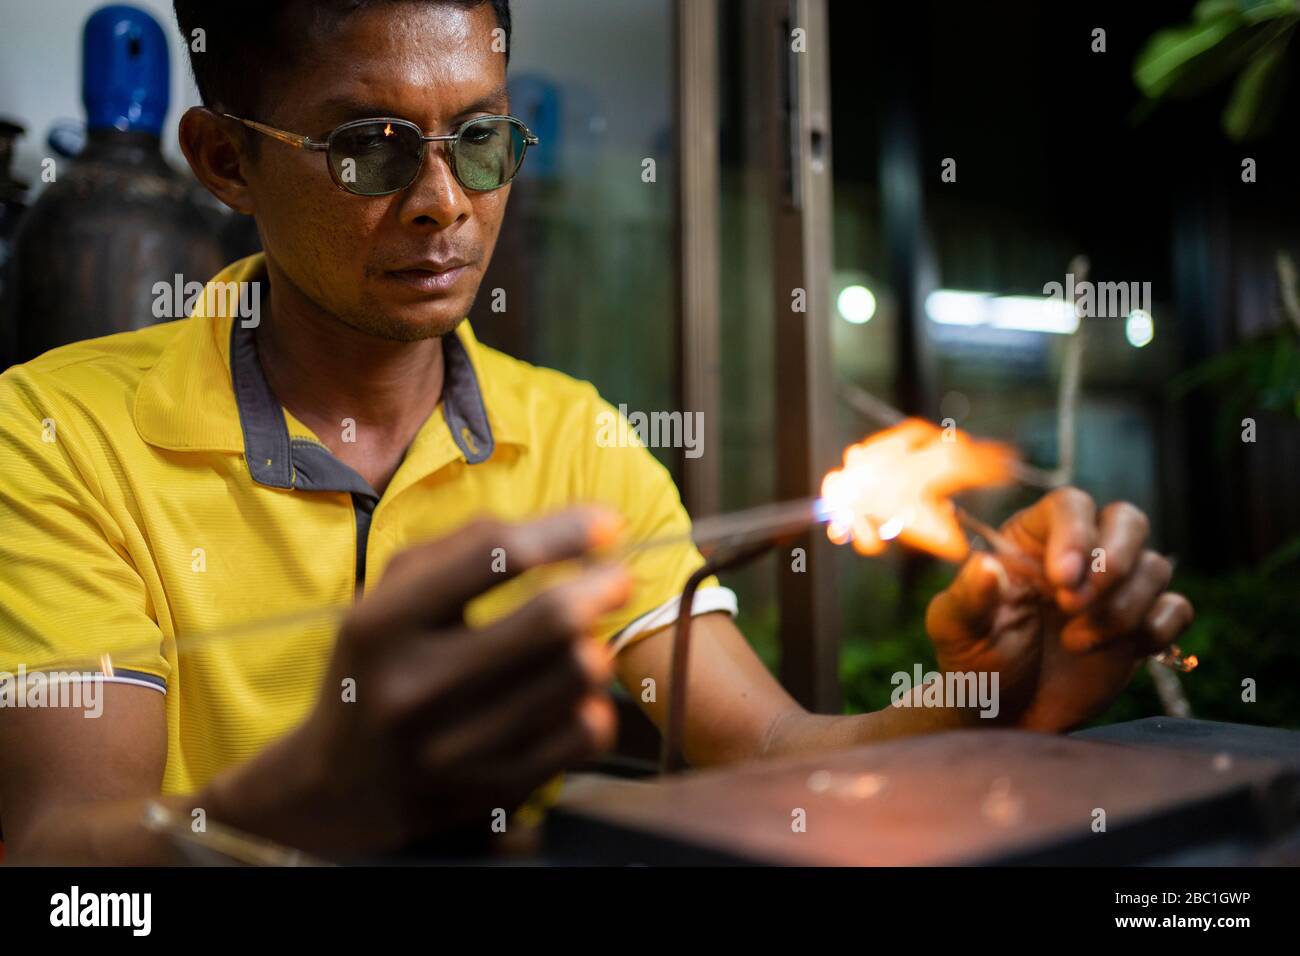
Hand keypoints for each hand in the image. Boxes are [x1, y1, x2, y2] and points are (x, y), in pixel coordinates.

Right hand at [242, 507, 629, 852]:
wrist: (341, 786)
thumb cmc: (380, 666)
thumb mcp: (390, 594)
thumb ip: (464, 547)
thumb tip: (567, 527)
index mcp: (383, 624)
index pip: (495, 556)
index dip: (566, 531)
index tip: (608, 523)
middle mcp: (415, 687)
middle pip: (552, 620)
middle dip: (604, 586)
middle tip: (619, 578)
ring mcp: (455, 747)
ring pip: (578, 674)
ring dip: (596, 644)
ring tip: (583, 639)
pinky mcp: (493, 789)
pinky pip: (585, 734)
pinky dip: (595, 704)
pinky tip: (574, 695)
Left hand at [924, 488, 1193, 731]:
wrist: (1005, 714)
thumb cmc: (974, 661)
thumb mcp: (956, 630)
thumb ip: (968, 597)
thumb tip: (984, 567)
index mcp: (1032, 539)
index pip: (1069, 506)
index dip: (1075, 534)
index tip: (1062, 580)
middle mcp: (1080, 554)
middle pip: (1127, 519)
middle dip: (1112, 564)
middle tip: (1073, 607)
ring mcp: (1115, 588)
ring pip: (1154, 567)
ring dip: (1122, 609)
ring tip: (1076, 644)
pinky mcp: (1142, 624)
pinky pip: (1176, 607)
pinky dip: (1157, 628)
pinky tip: (1121, 651)